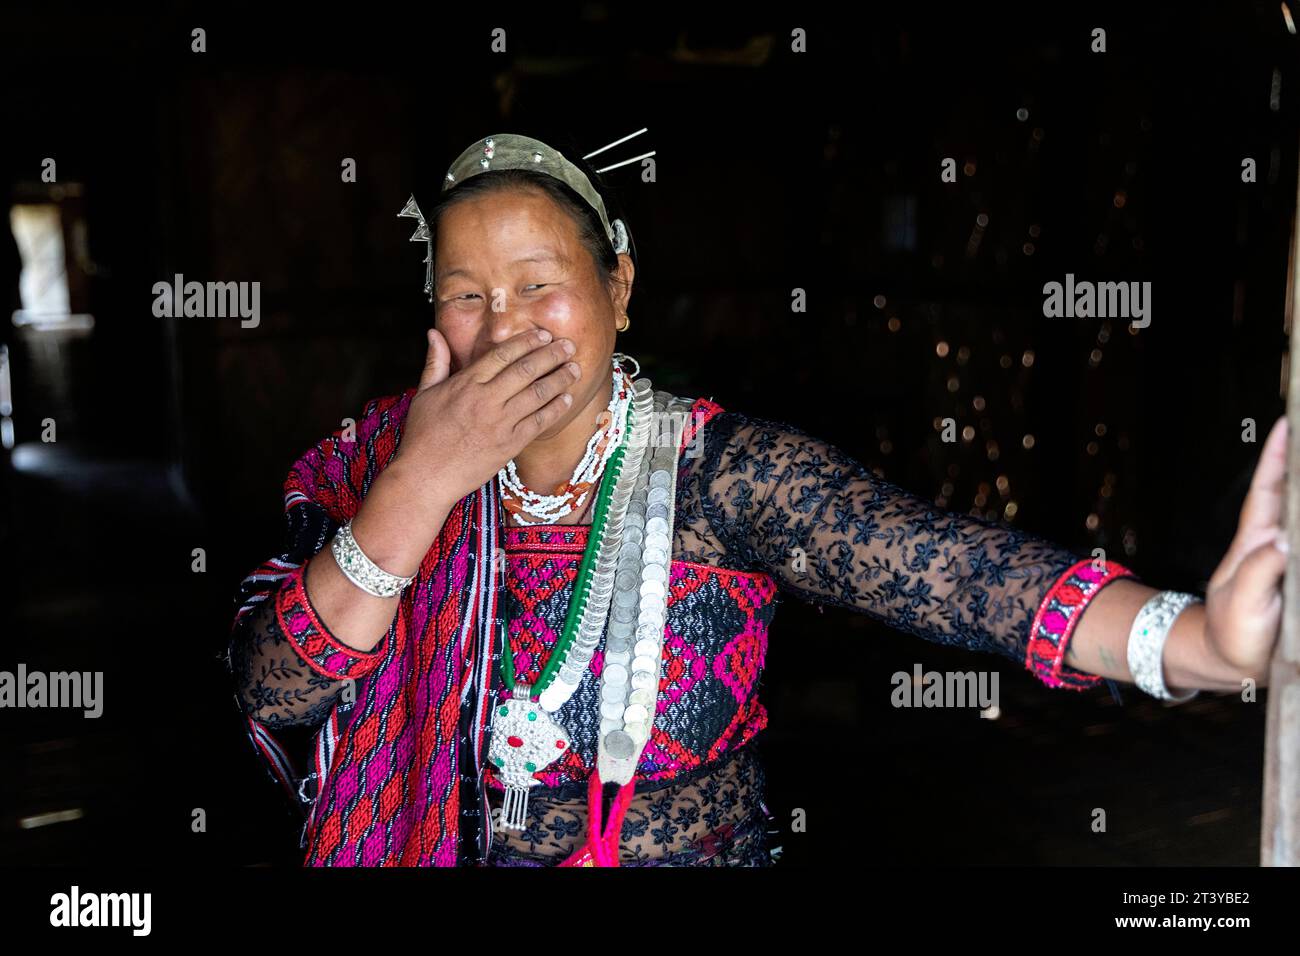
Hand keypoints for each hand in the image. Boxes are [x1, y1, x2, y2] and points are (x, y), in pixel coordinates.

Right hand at [386, 326, 580, 503]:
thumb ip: (436, 362)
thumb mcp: (424, 393)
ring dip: (559, 379)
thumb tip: (434, 333)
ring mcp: (500, 423)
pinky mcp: (509, 445)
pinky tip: (566, 399)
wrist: (426, 477)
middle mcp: (486, 399)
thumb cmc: (422, 436)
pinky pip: (539, 422)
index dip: (527, 342)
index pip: (503, 354)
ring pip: (537, 394)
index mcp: (466, 383)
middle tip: (568, 345)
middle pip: (526, 370)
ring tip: (574, 369)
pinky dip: (555, 409)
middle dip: (551, 355)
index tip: (544, 335)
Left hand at [1204, 415, 1288, 682]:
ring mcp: (1288, 560)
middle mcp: (1274, 544)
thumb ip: (1261, 571)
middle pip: (1292, 495)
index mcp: (1256, 542)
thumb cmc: (1232, 632)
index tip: (1286, 424)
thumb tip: (1283, 540)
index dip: (1276, 458)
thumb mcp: (1242, 601)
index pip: (1268, 491)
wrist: (1230, 663)